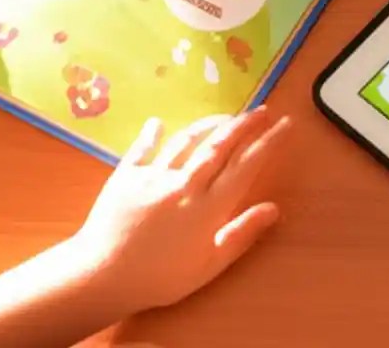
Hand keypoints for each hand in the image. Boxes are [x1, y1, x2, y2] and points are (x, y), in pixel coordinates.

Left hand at [69, 108, 290, 313]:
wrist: (101, 275)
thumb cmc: (160, 278)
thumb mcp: (209, 265)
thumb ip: (242, 234)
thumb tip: (273, 208)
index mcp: (209, 206)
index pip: (246, 166)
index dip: (269, 142)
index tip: (286, 125)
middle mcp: (185, 183)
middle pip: (220, 145)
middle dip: (245, 125)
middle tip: (262, 110)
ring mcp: (154, 175)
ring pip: (187, 140)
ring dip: (209, 124)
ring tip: (226, 116)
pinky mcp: (126, 175)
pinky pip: (143, 148)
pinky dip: (153, 133)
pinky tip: (159, 122)